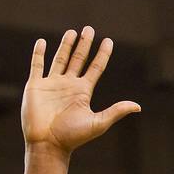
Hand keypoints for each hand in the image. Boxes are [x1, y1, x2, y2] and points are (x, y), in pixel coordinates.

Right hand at [22, 26, 140, 153]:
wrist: (48, 144)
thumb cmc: (73, 137)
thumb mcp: (98, 122)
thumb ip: (116, 111)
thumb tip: (138, 106)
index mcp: (83, 92)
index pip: (95, 68)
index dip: (102, 55)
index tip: (109, 41)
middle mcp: (68, 85)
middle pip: (78, 59)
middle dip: (84, 45)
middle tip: (90, 29)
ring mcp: (52, 85)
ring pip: (60, 59)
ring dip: (66, 46)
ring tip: (72, 32)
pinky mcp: (36, 86)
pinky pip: (37, 65)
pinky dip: (39, 54)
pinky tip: (42, 43)